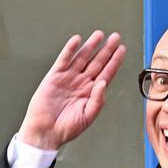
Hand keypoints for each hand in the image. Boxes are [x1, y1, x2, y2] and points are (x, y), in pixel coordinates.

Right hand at [18, 31, 126, 150]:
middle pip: (97, 62)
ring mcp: (68, 78)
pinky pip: (64, 59)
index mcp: (90, 93)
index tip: (121, 50)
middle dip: (106, 50)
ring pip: (82, 58)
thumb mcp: (87, 116)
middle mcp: (81, 83)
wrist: (46, 131)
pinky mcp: (55, 76)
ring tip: (100, 35)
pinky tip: (77, 40)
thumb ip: (98, 100)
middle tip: (115, 37)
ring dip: (91, 46)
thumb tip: (104, 82)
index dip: (114, 62)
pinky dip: (70, 49)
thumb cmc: (66, 128)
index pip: (106, 73)